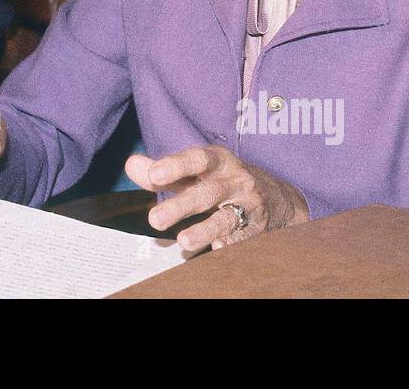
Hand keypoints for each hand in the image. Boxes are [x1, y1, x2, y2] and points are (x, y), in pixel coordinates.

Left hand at [126, 146, 308, 252]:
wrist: (277, 198)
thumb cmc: (224, 181)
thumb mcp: (198, 172)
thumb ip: (165, 172)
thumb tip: (132, 165)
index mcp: (217, 162)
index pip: (196, 160)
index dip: (176, 165)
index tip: (155, 175)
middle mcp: (235, 180)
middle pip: (207, 192)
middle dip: (181, 206)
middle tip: (155, 219)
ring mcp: (249, 205)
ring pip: (227, 218)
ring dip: (205, 230)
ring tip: (184, 242)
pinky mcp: (258, 228)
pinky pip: (245, 237)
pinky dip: (233, 244)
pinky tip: (218, 250)